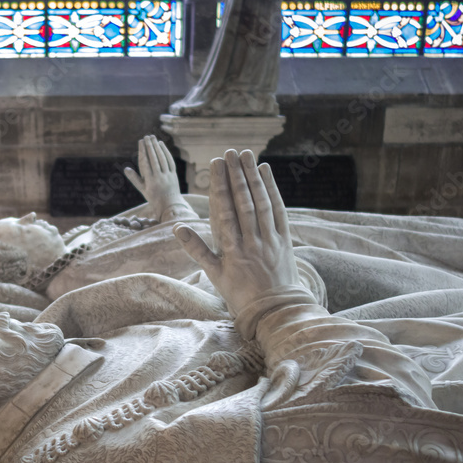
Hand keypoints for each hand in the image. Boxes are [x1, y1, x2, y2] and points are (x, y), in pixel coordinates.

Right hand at [124, 135, 194, 221]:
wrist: (169, 204)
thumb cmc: (153, 197)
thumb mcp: (142, 189)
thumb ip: (134, 178)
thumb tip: (126, 169)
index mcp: (150, 181)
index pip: (145, 163)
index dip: (143, 151)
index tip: (141, 142)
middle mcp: (159, 178)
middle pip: (154, 159)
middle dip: (150, 146)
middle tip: (147, 136)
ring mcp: (167, 176)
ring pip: (162, 159)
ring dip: (157, 147)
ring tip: (153, 138)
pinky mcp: (174, 174)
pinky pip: (170, 161)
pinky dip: (166, 152)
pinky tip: (161, 144)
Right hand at [173, 149, 298, 316]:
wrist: (274, 310)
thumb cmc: (240, 294)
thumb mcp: (214, 275)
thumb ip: (197, 250)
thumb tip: (177, 229)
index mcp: (232, 251)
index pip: (225, 212)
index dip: (220, 186)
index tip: (216, 165)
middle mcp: (252, 242)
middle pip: (244, 202)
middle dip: (236, 175)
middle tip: (230, 152)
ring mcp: (270, 240)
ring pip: (262, 203)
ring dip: (253, 177)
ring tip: (246, 156)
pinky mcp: (285, 240)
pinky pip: (278, 211)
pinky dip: (272, 190)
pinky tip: (265, 173)